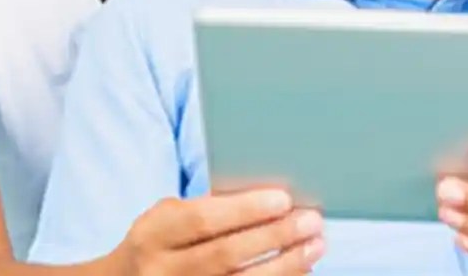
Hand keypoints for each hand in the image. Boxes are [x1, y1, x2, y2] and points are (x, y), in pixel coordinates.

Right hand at [111, 190, 323, 274]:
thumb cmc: (162, 242)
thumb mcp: (170, 218)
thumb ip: (209, 208)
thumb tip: (273, 198)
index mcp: (152, 234)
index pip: (202, 220)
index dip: (244, 210)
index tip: (284, 199)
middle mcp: (161, 271)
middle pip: (225, 255)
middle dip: (274, 237)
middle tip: (311, 221)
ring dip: (285, 266)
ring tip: (315, 246)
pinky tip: (300, 271)